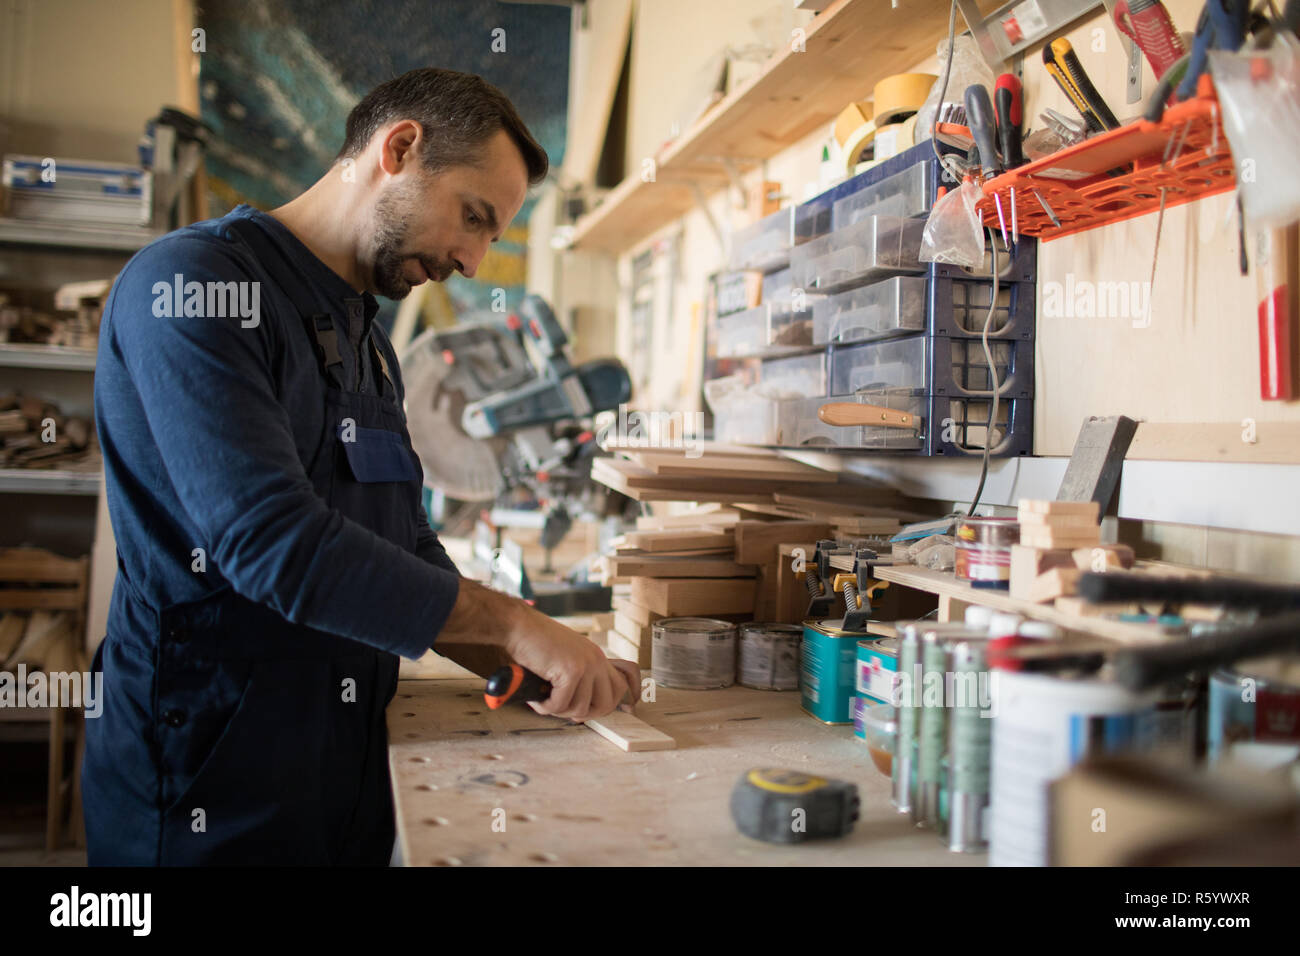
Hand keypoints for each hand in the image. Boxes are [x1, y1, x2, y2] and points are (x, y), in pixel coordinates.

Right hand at [505, 604, 639, 720]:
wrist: (518, 627)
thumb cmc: (535, 642)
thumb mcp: (567, 657)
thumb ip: (580, 676)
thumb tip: (586, 709)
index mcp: (597, 657)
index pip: (622, 685)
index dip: (613, 704)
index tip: (601, 712)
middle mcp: (596, 660)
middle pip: (606, 704)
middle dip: (584, 714)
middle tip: (563, 709)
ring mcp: (585, 665)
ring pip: (580, 709)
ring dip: (558, 710)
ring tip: (544, 700)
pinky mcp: (570, 671)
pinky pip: (560, 705)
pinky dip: (545, 707)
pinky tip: (536, 698)